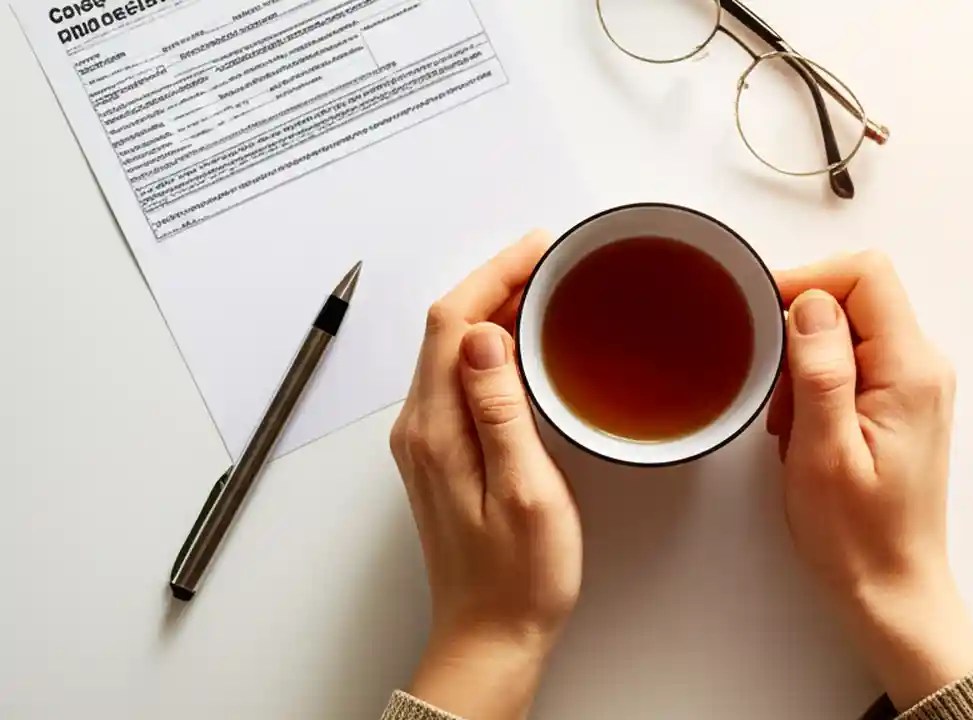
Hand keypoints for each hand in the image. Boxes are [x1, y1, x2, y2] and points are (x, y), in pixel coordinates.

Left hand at [390, 232, 581, 719]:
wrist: (490, 636)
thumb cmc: (517, 577)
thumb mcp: (524, 489)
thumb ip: (500, 409)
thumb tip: (481, 336)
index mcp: (436, 428)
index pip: (450, 321)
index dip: (493, 273)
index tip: (539, 248)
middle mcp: (420, 427)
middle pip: (445, 327)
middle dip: (495, 281)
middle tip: (552, 261)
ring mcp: (427, 441)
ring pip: (451, 349)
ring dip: (492, 310)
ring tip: (544, 289)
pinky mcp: (442, 454)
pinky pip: (459, 377)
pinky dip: (489, 345)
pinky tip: (523, 346)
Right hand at [768, 252, 972, 709]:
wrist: (891, 588)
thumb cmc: (857, 536)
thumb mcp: (823, 451)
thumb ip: (820, 370)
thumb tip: (810, 303)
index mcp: (912, 370)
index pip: (867, 273)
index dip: (809, 280)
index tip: (765, 315)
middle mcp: (923, 365)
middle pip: (855, 295)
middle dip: (801, 330)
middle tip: (778, 392)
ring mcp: (914, 382)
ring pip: (846, 328)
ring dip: (804, 363)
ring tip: (792, 424)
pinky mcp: (899, 399)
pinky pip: (850, 360)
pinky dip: (815, 384)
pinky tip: (804, 429)